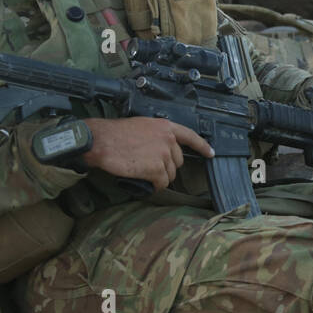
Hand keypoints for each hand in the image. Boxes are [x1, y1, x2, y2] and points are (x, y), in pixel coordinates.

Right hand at [80, 117, 212, 190]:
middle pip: (178, 161)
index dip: (202, 146)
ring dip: (159, 177)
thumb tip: (160, 148)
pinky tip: (145, 182)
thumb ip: (155, 135)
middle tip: (149, 166)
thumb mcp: (141, 126)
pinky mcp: (156, 168)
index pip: (190, 136)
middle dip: (167, 166)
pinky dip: (154, 186)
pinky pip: (162, 183)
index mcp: (165, 126)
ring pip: (170, 174)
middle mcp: (168, 139)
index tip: (211, 153)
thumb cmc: (114, 134)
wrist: (101, 141)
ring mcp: (163, 154)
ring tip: (142, 172)